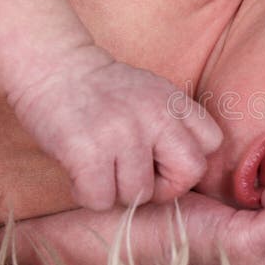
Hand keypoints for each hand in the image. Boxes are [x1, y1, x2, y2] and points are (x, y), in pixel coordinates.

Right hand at [10, 47, 221, 209]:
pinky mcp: (88, 151)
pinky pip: (101, 200)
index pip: (211, 143)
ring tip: (100, 169)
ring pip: (139, 194)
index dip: (187, 160)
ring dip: (117, 191)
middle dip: (165, 188)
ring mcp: (123, 134)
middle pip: (190, 173)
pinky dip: (88, 195)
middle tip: (136, 177)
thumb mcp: (151, 94)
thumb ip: (173, 125)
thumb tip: (182, 175)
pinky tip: (80, 175)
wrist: (52, 65)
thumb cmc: (101, 91)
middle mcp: (155, 116)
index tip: (162, 159)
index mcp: (174, 101)